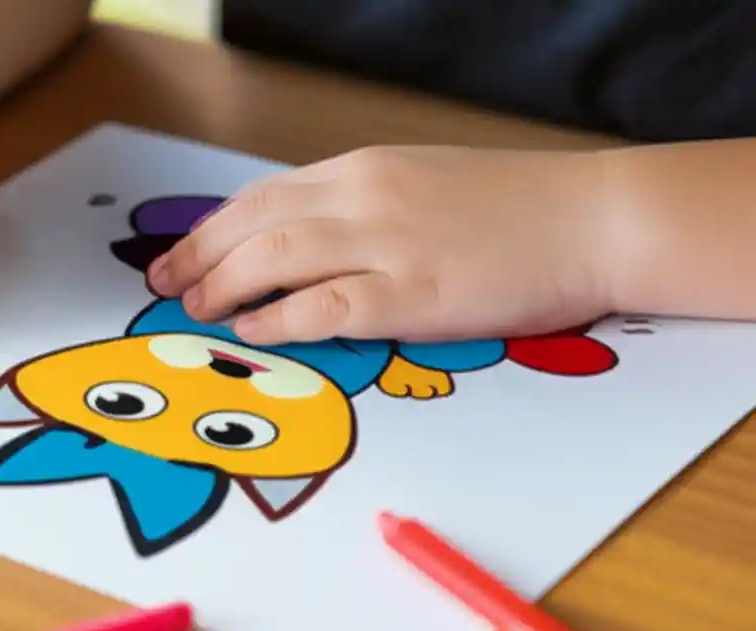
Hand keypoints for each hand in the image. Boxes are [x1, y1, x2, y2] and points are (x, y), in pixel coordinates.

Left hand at [147, 146, 617, 343]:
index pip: (262, 197)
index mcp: (363, 170)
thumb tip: (303, 237)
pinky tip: (250, 333)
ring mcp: (387, 244)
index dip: (210, 229)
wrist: (593, 219)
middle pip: (252, 223)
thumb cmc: (514, 208)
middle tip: (164, 288)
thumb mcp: (422, 185)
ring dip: (223, 286)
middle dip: (197, 257)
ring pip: (274, 257)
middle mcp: (363, 198)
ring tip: (194, 313)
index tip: (180, 256)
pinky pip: (325, 307)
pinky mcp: (413, 293)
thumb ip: (361, 206)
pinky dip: (278, 319)